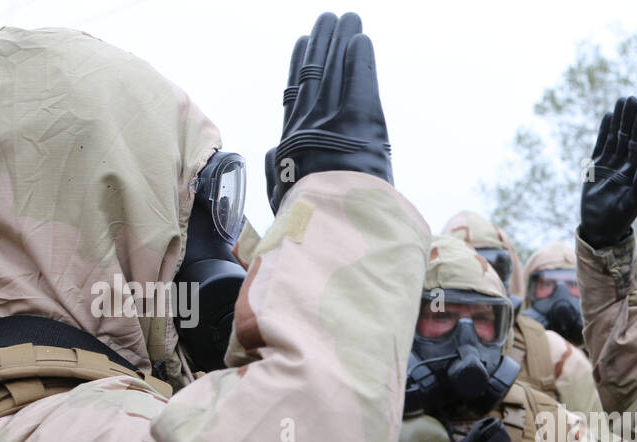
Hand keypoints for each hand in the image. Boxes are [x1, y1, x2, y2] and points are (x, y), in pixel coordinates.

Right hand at [265, 11, 391, 212]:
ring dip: (341, 41)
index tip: (303, 43)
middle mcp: (308, 124)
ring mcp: (332, 119)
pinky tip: (362, 40)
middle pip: (314, 72)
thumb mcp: (283, 197)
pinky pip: (359, 82)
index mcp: (292, 141)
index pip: (295, 93)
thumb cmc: (308, 222)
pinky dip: (360, 60)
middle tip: (329, 20)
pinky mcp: (359, 121)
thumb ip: (278, 172)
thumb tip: (274, 156)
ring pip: (335, 69)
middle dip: (322, 44)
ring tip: (347, 19)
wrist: (328, 226)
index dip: (299, 65)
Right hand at [580, 96, 636, 249]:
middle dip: (630, 118)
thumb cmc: (619, 218)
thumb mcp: (633, 203)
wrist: (600, 227)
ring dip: (619, 119)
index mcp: (635, 172)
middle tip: (632, 98)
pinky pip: (601, 144)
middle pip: (627, 136)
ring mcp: (610, 164)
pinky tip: (608, 116)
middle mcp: (624, 165)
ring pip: (615, 137)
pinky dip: (604, 131)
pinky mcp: (597, 167)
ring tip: (622, 100)